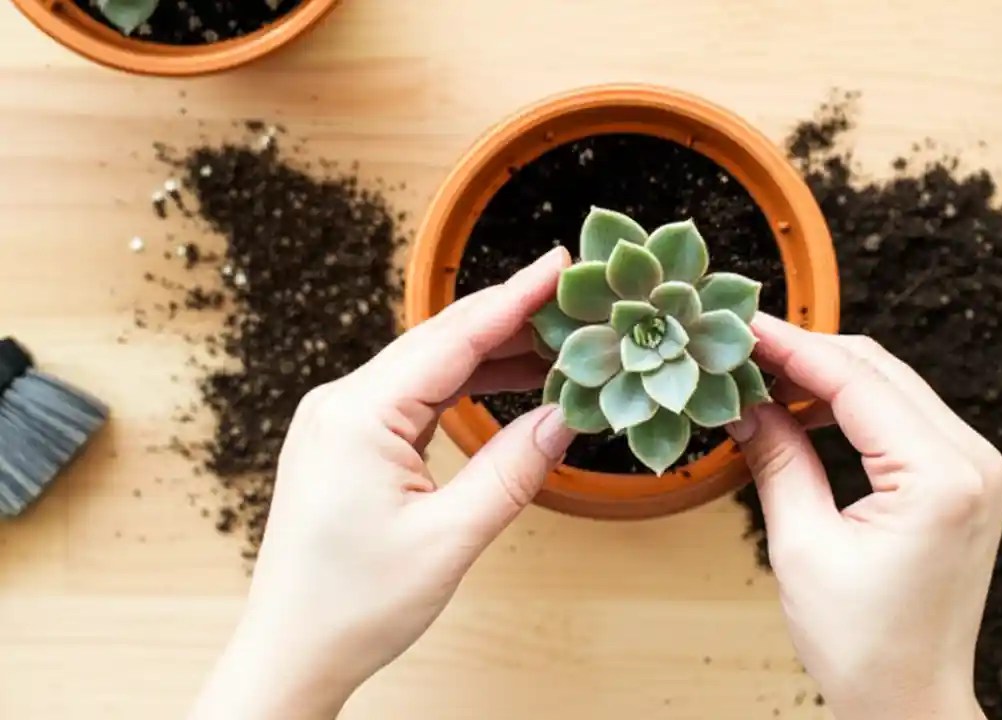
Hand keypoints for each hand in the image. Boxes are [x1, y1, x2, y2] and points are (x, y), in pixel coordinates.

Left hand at [189, 248, 576, 719]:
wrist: (292, 653)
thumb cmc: (354, 605)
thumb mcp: (449, 539)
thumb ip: (511, 470)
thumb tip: (564, 417)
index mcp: (356, 415)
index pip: (452, 338)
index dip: (513, 297)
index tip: (562, 263)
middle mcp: (340, 404)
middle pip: (440, 342)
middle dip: (510, 318)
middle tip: (575, 300)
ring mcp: (339, 422)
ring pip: (428, 367)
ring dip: (491, 354)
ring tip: (557, 342)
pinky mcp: (347, 443)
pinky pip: (414, 396)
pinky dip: (465, 386)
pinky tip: (506, 381)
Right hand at [728, 315, 1001, 719]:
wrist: (912, 703)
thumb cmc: (864, 647)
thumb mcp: (804, 547)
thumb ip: (777, 460)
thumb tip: (745, 402)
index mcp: (941, 478)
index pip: (857, 381)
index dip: (792, 346)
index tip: (742, 326)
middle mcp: (973, 460)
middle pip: (880, 370)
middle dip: (807, 354)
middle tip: (742, 351)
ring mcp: (976, 468)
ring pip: (892, 386)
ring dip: (827, 378)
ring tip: (763, 383)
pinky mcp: (964, 480)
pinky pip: (903, 417)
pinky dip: (851, 407)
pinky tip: (804, 413)